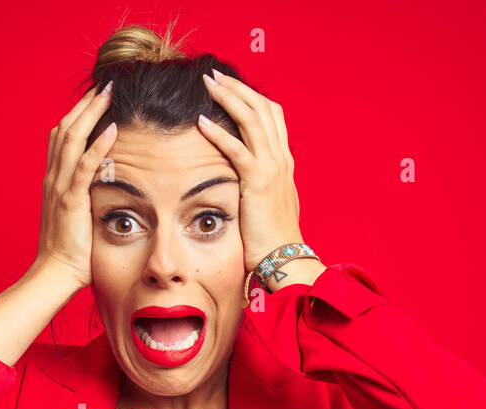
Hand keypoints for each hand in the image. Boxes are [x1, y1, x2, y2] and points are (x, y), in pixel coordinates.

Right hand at [31, 82, 118, 289]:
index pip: (60, 138)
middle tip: (104, 86)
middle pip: (64, 129)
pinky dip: (98, 144)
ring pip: (72, 139)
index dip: (76, 115)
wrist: (54, 274)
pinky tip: (112, 129)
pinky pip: (85, 165)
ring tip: (107, 94)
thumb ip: (83, 199)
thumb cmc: (69, 253)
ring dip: (91, 114)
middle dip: (85, 106)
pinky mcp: (72, 200)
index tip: (94, 100)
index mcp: (53, 181)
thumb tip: (102, 189)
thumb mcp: (74, 218)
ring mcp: (60, 187)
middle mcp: (53, 178)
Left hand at [195, 70, 304, 275]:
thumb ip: (262, 182)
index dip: (251, 96)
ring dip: (229, 99)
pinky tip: (201, 123)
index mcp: (283, 161)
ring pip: (252, 120)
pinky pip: (237, 150)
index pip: (272, 115)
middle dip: (237, 88)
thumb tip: (247, 176)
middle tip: (214, 75)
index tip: (230, 86)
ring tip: (209, 85)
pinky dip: (219, 134)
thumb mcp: (270, 201)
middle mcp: (280, 158)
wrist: (284, 257)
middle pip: (262, 108)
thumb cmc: (273, 236)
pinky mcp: (257, 182)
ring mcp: (271, 168)